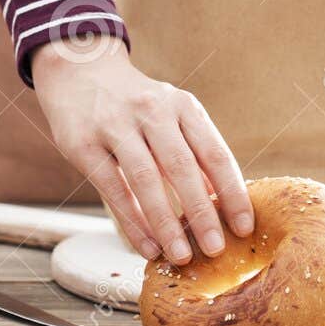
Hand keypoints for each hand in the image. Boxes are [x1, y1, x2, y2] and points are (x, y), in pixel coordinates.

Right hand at [31, 36, 253, 263]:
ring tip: (181, 255)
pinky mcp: (83, 143)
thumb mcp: (171, 114)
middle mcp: (152, 111)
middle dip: (202, 213)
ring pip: (146, 180)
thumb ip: (194, 151)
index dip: (233, 192)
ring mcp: (115, 125)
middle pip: (182, 167)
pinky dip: (133, 222)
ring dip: (166, 223)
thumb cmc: (137, 104)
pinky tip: (147, 246)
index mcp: (182, 106)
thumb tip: (223, 203)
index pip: (215, 153)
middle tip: (215, 250)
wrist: (80, 70)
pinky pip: (113, 189)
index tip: (244, 227)